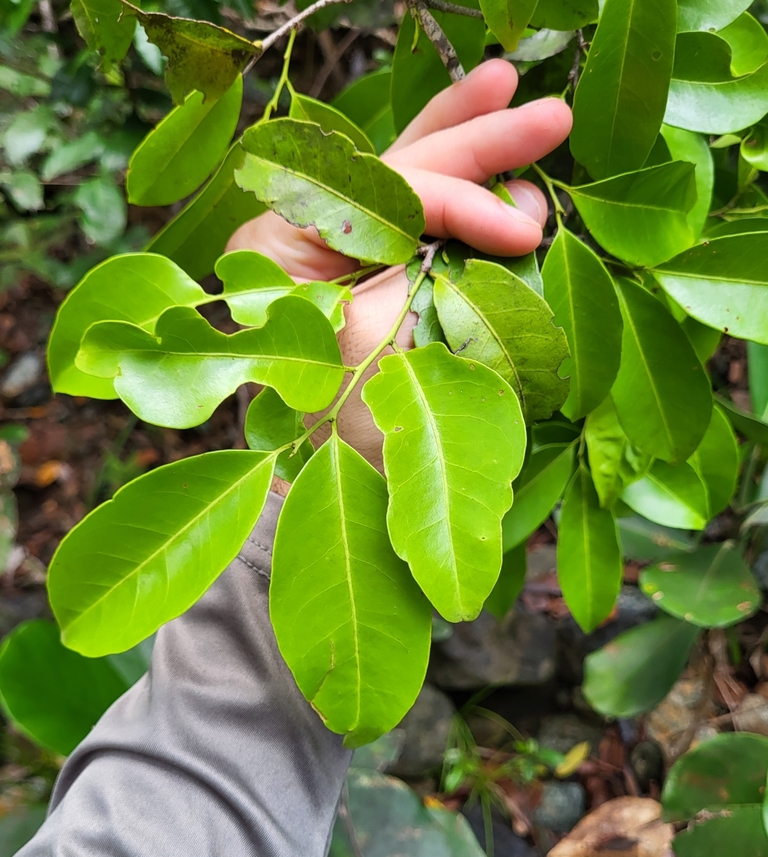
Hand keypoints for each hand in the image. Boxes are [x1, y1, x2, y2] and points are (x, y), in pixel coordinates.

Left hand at [227, 60, 571, 471]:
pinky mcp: (364, 269)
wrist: (340, 493)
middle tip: (550, 115)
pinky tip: (481, 121)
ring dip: (462, 135)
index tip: (527, 235)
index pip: (388, 198)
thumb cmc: (354, 430)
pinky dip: (451, 175)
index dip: (464, 207)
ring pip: (402, 173)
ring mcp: (331, 248)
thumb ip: (453, 272)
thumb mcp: (399, 344)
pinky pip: (410, 207)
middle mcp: (300, 234)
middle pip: (397, 168)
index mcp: (283, 247)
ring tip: (509, 86)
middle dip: (476, 143)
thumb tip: (523, 214)